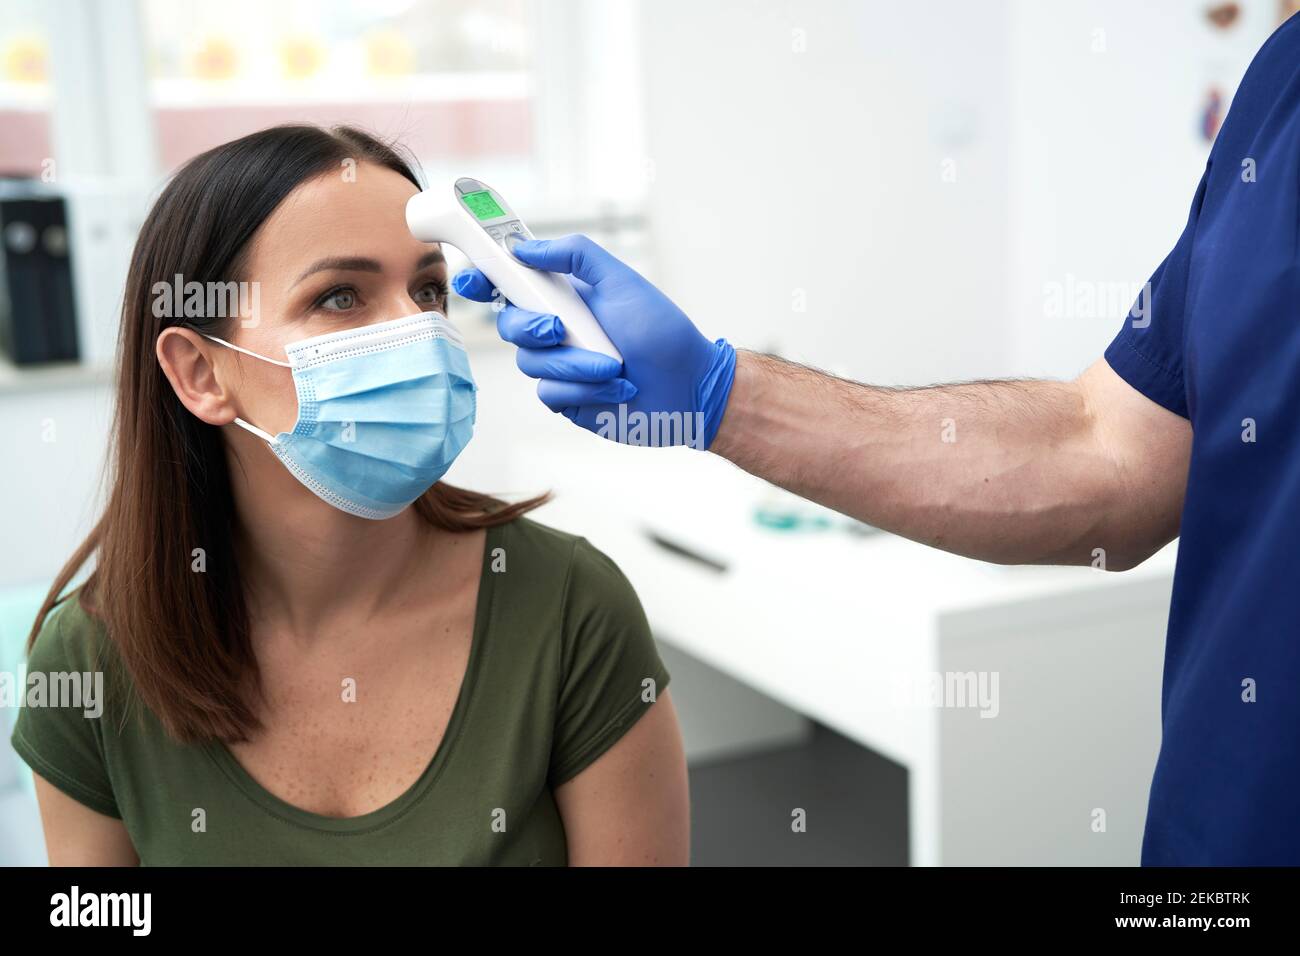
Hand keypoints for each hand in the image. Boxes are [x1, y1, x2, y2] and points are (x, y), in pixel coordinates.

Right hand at [451, 234, 735, 448]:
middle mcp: (555, 330)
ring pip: (530, 363)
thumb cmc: (663, 332)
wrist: (690, 386)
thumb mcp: (622, 282)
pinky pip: (550, 394)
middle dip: (530, 327)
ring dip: (574, 364)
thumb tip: (526, 246)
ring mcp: (559, 366)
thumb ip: (576, 255)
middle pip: (508, 324)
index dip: (482, 279)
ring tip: (613, 367)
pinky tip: (617, 389)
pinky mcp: (567, 399)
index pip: (509, 284)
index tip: (475, 279)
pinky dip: (584, 391)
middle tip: (558, 330)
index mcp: (564, 297)